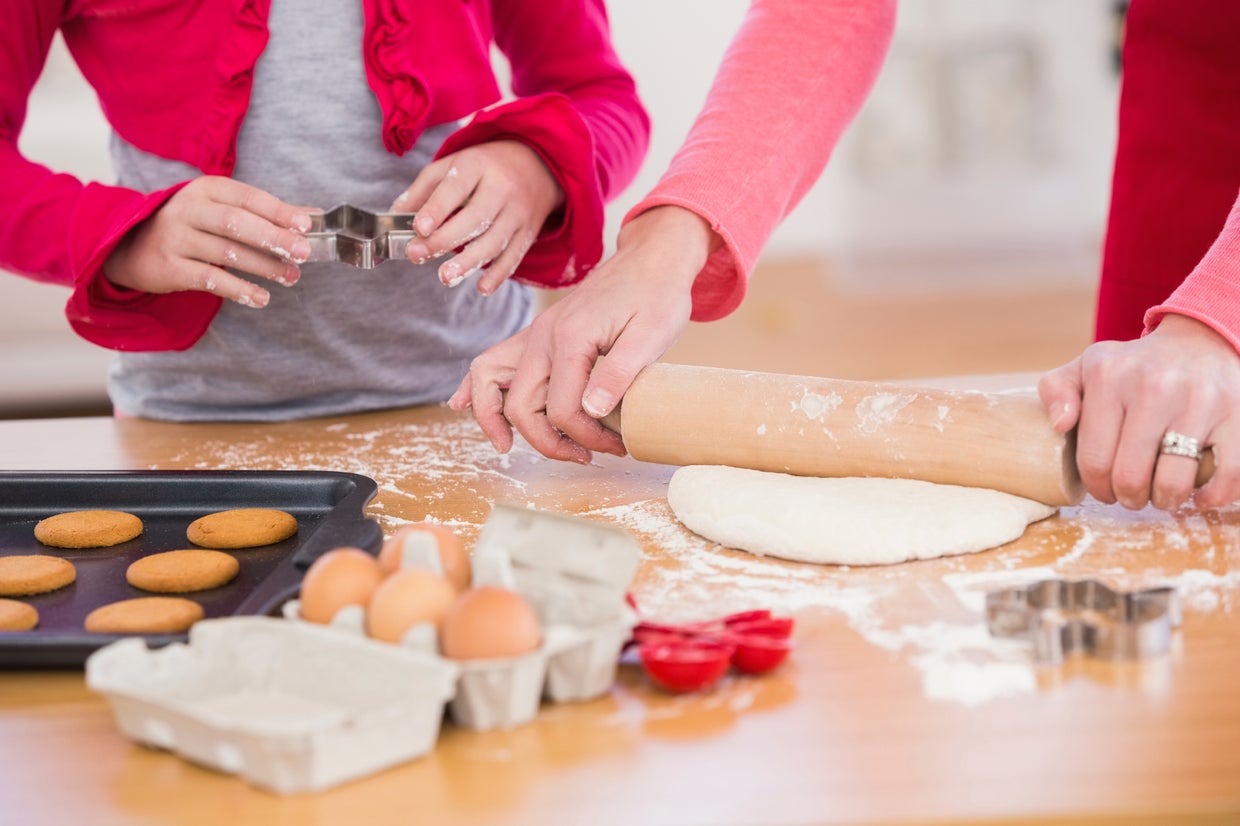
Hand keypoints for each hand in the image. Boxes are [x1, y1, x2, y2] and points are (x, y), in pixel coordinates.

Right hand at [103, 176, 314, 307]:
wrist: (131, 245)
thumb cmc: (192, 226)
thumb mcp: (220, 209)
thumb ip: (263, 212)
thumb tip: (311, 217)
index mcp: (206, 189)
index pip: (247, 197)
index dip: (277, 211)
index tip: (305, 225)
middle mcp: (188, 209)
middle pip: (237, 223)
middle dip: (274, 238)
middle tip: (303, 253)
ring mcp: (176, 238)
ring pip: (227, 253)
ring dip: (264, 266)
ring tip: (290, 277)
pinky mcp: (169, 267)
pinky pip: (210, 279)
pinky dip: (239, 290)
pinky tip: (261, 298)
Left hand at [390, 140, 563, 295]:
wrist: (536, 165)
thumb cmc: (483, 168)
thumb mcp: (452, 165)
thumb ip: (423, 190)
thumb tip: (395, 215)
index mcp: (478, 165)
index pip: (456, 187)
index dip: (437, 209)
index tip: (419, 228)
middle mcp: (502, 188)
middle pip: (474, 217)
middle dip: (444, 239)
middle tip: (417, 255)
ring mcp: (518, 212)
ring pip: (494, 241)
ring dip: (469, 262)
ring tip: (445, 277)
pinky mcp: (529, 232)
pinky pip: (514, 256)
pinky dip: (499, 274)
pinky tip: (482, 288)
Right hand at [448, 205, 718, 461]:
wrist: (652, 257)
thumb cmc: (658, 294)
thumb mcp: (652, 335)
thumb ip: (620, 374)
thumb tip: (590, 413)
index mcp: (571, 337)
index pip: (563, 409)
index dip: (587, 437)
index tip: (617, 446)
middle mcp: (543, 335)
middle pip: (521, 405)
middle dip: (548, 441)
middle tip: (584, 457)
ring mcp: (536, 333)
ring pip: (489, 379)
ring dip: (494, 417)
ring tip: (506, 445)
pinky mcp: (539, 334)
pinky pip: (494, 361)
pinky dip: (479, 387)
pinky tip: (462, 404)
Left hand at [1038, 314, 1239, 509]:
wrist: (1200, 342)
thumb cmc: (1135, 367)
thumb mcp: (1087, 367)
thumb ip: (1057, 392)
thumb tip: (1059, 425)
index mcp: (1109, 377)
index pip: (1094, 458)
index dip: (1097, 487)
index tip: (1104, 491)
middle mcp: (1155, 386)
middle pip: (1131, 476)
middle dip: (1128, 498)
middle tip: (1131, 495)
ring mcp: (1200, 400)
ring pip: (1174, 481)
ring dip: (1165, 500)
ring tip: (1161, 494)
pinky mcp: (1237, 413)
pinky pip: (1227, 475)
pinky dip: (1212, 497)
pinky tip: (1199, 495)